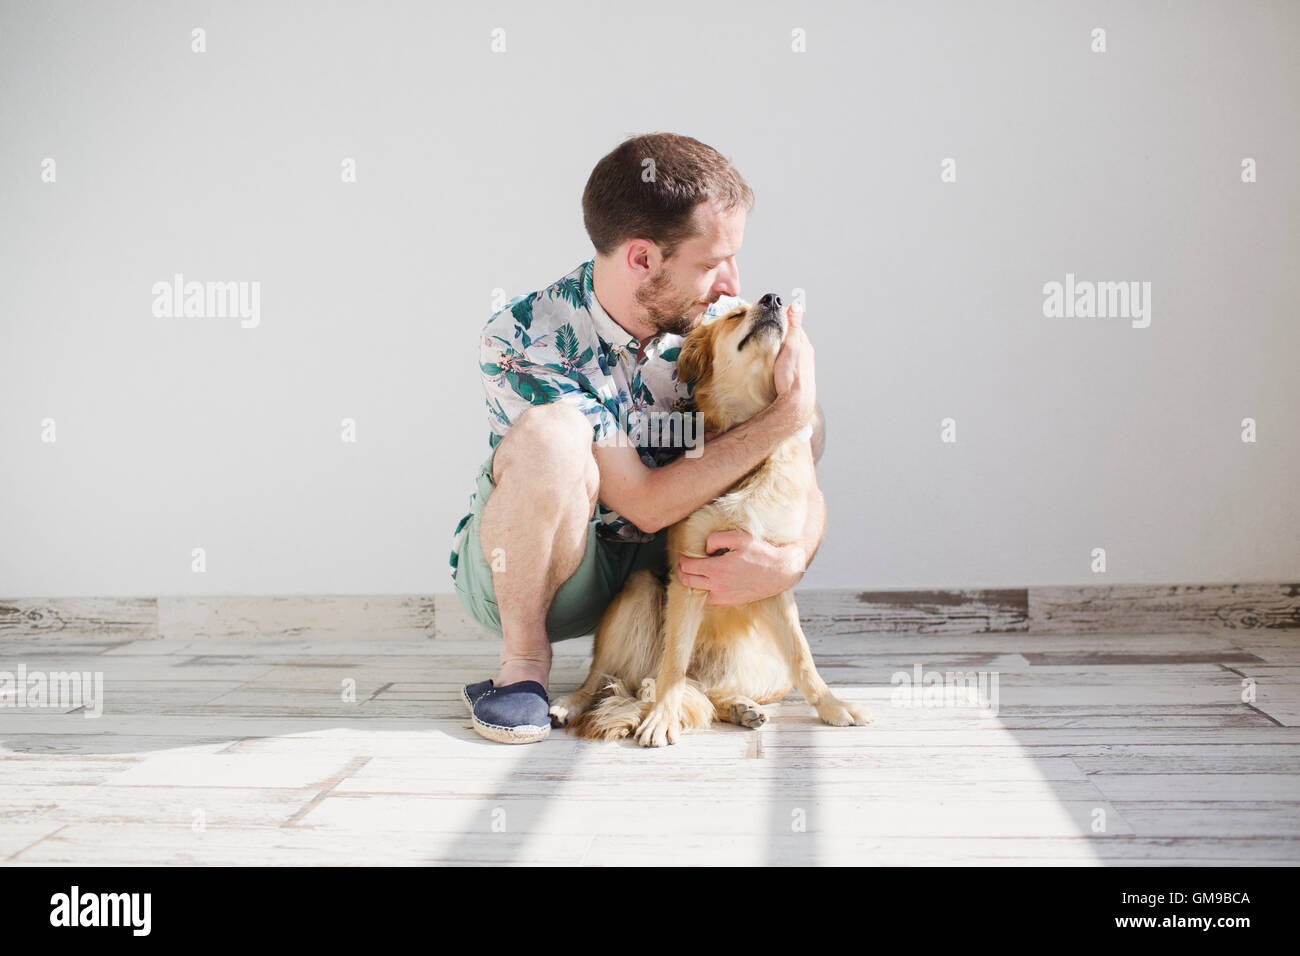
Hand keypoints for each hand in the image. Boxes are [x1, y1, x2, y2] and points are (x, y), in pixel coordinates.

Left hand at [676, 530, 806, 606]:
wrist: (779, 572)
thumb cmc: (760, 553)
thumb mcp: (738, 537)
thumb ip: (716, 539)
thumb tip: (705, 549)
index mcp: (717, 569)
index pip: (687, 566)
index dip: (682, 559)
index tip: (683, 554)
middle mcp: (717, 586)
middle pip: (687, 581)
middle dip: (682, 571)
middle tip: (683, 563)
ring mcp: (723, 596)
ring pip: (696, 592)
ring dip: (691, 582)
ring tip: (695, 572)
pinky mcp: (729, 602)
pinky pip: (708, 600)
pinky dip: (703, 591)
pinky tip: (708, 582)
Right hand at [772, 304, 815, 425]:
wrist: (796, 402)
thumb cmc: (792, 375)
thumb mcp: (791, 346)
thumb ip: (793, 326)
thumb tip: (796, 306)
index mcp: (804, 344)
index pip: (793, 324)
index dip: (781, 318)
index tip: (769, 314)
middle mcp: (805, 353)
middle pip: (790, 336)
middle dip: (779, 331)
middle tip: (764, 327)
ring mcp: (801, 364)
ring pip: (788, 349)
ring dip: (779, 345)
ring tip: (766, 343)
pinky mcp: (795, 374)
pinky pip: (786, 360)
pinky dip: (779, 356)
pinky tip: (772, 360)